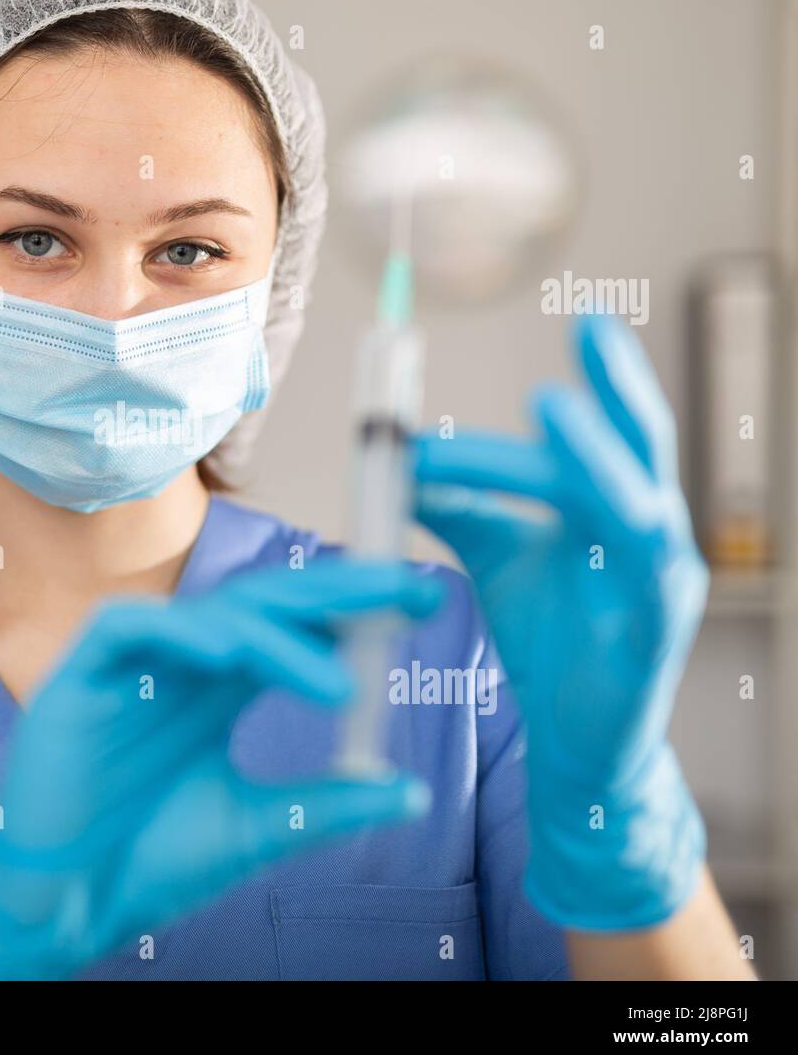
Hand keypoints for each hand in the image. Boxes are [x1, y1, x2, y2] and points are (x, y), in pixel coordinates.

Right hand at [0, 557, 443, 977]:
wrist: (66, 910)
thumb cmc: (148, 863)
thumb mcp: (255, 829)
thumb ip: (327, 804)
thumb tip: (413, 792)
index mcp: (220, 692)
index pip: (293, 630)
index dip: (353, 612)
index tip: (423, 605)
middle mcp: (183, 666)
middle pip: (263, 605)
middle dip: (335, 592)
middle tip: (407, 587)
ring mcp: (132, 667)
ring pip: (209, 615)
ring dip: (275, 636)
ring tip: (336, 683)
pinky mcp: (79, 677)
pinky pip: (128, 629)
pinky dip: (179, 633)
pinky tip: (231, 655)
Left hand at [412, 313, 707, 930]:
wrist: (574, 737)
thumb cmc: (547, 637)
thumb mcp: (495, 555)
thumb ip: (456, 503)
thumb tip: (396, 451)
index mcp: (612, 505)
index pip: (610, 429)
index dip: (608, 376)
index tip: (586, 317)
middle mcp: (646, 533)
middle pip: (643, 448)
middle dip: (623, 388)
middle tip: (595, 327)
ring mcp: (658, 585)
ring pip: (636, 509)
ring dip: (597, 458)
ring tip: (554, 408)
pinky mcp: (654, 641)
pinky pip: (644, 589)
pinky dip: (623, 554)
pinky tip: (611, 530)